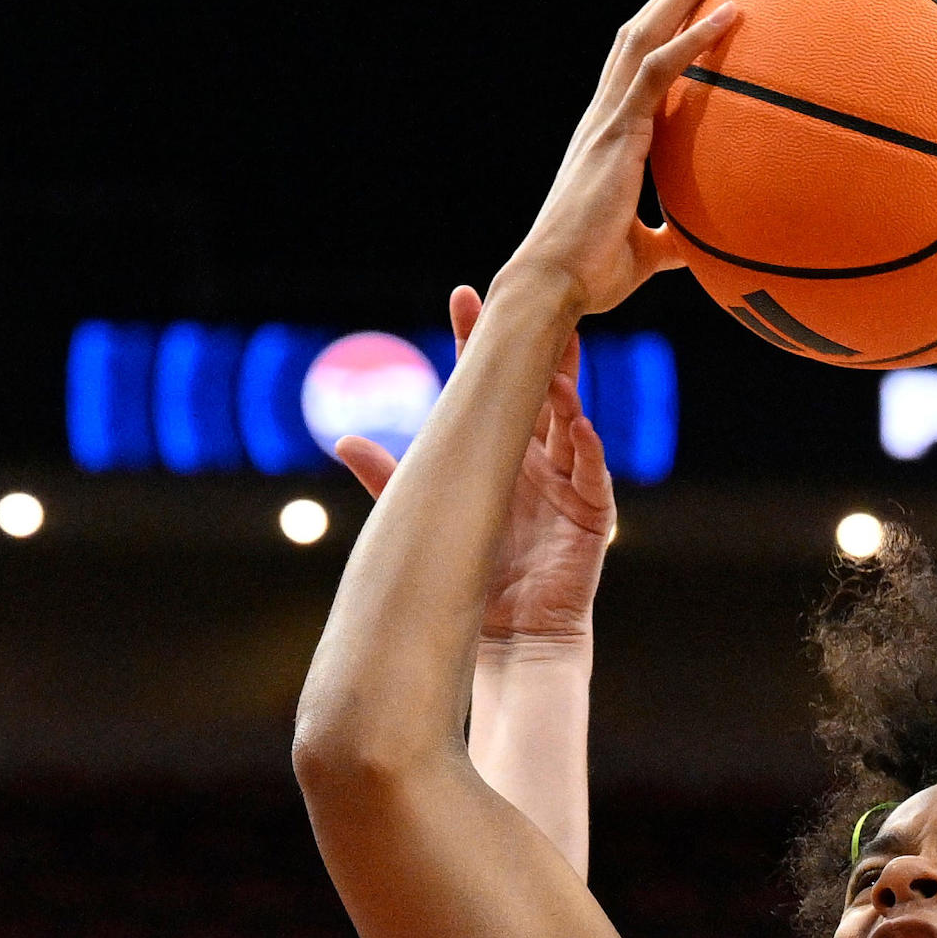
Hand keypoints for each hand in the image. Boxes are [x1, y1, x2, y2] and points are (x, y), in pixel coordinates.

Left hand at [337, 286, 614, 642]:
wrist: (507, 640)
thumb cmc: (470, 577)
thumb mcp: (427, 514)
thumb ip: (388, 476)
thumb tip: (344, 440)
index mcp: (500, 452)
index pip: (489, 386)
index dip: (476, 343)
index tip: (463, 297)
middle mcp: (535, 460)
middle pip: (536, 390)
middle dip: (535, 346)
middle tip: (529, 302)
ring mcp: (566, 484)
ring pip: (570, 422)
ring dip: (565, 388)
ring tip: (554, 361)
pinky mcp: (590, 518)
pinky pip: (592, 475)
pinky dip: (586, 449)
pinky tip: (578, 423)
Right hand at [506, 0, 739, 320]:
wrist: (553, 284)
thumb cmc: (589, 276)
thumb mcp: (643, 254)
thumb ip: (671, 240)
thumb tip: (703, 245)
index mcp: (606, 138)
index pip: (634, 69)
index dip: (662, 31)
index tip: (695, 4)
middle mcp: (603, 117)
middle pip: (639, 35)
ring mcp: (608, 120)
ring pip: (645, 35)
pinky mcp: (618, 132)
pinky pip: (659, 70)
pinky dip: (694, 37)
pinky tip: (730, 14)